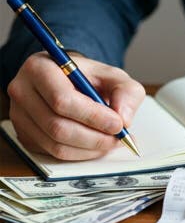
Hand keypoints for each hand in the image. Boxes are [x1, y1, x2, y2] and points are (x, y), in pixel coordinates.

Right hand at [7, 52, 145, 159]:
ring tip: (112, 141)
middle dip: (95, 137)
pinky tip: (96, 145)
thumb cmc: (87, 77)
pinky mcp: (25, 135)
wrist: (67, 80)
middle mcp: (23, 92)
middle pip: (58, 127)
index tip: (118, 124)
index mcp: (40, 69)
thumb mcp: (113, 76)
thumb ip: (127, 92)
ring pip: (56, 145)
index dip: (93, 116)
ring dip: (90, 149)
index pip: (62, 100)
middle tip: (119, 138)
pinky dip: (81, 154)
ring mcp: (20, 116)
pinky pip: (54, 153)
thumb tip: (124, 118)